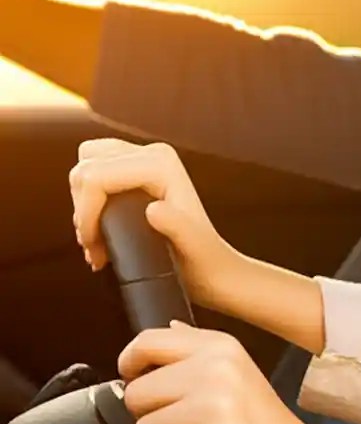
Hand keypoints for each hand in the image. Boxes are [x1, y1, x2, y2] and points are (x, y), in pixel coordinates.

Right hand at [70, 138, 240, 307]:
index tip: (94, 245)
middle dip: (81, 208)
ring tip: (97, 244)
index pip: (95, 175)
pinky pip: (93, 177)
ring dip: (83, 209)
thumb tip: (153, 210)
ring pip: (85, 169)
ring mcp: (143, 161)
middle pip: (85, 166)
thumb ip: (177, 227)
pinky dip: (88, 206)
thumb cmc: (203, 260)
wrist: (214, 268)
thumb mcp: (193, 247)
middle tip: (94, 245)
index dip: (85, 212)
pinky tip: (99, 236)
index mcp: (162, 165)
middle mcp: (153, 155)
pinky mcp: (135, 174)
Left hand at [120, 321, 360, 423]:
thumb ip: (198, 350)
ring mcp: (216, 405)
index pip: (147, 341)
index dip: (130, 363)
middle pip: (136, 393)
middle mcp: (217, 369)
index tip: (135, 378)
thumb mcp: (238, 371)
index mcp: (221, 346)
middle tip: (189, 423)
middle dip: (152, 417)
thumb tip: (169, 328)